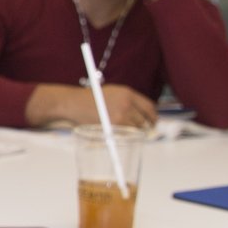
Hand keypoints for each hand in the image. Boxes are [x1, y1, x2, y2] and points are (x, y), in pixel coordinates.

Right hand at [32, 82, 157, 129]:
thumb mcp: (113, 92)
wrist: (74, 103)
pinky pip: (126, 134)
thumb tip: (141, 112)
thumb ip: (128, 100)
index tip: (152, 121)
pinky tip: (117, 131)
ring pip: (136, 128)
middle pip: (144, 119)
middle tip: (135, 127)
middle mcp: (127, 103)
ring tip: (120, 127)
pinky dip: (123, 135)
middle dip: (141, 124)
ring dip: (131, 130)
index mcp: (128, 93)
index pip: (149, 106)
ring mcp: (121, 115)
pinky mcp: (114, 126)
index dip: (153, 115)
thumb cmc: (90, 99)